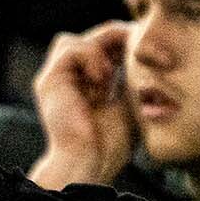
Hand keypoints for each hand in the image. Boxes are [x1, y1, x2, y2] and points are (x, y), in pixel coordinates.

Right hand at [29, 22, 135, 189]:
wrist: (90, 163)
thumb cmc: (110, 144)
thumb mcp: (129, 104)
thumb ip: (131, 79)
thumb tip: (149, 57)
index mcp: (85, 84)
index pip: (101, 46)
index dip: (123, 40)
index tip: (148, 49)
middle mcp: (67, 79)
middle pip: (88, 38)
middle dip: (114, 37)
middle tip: (137, 46)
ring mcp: (56, 79)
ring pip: (73, 39)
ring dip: (98, 47)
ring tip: (111, 73)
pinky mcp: (49, 80)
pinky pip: (69, 48)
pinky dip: (90, 56)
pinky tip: (101, 78)